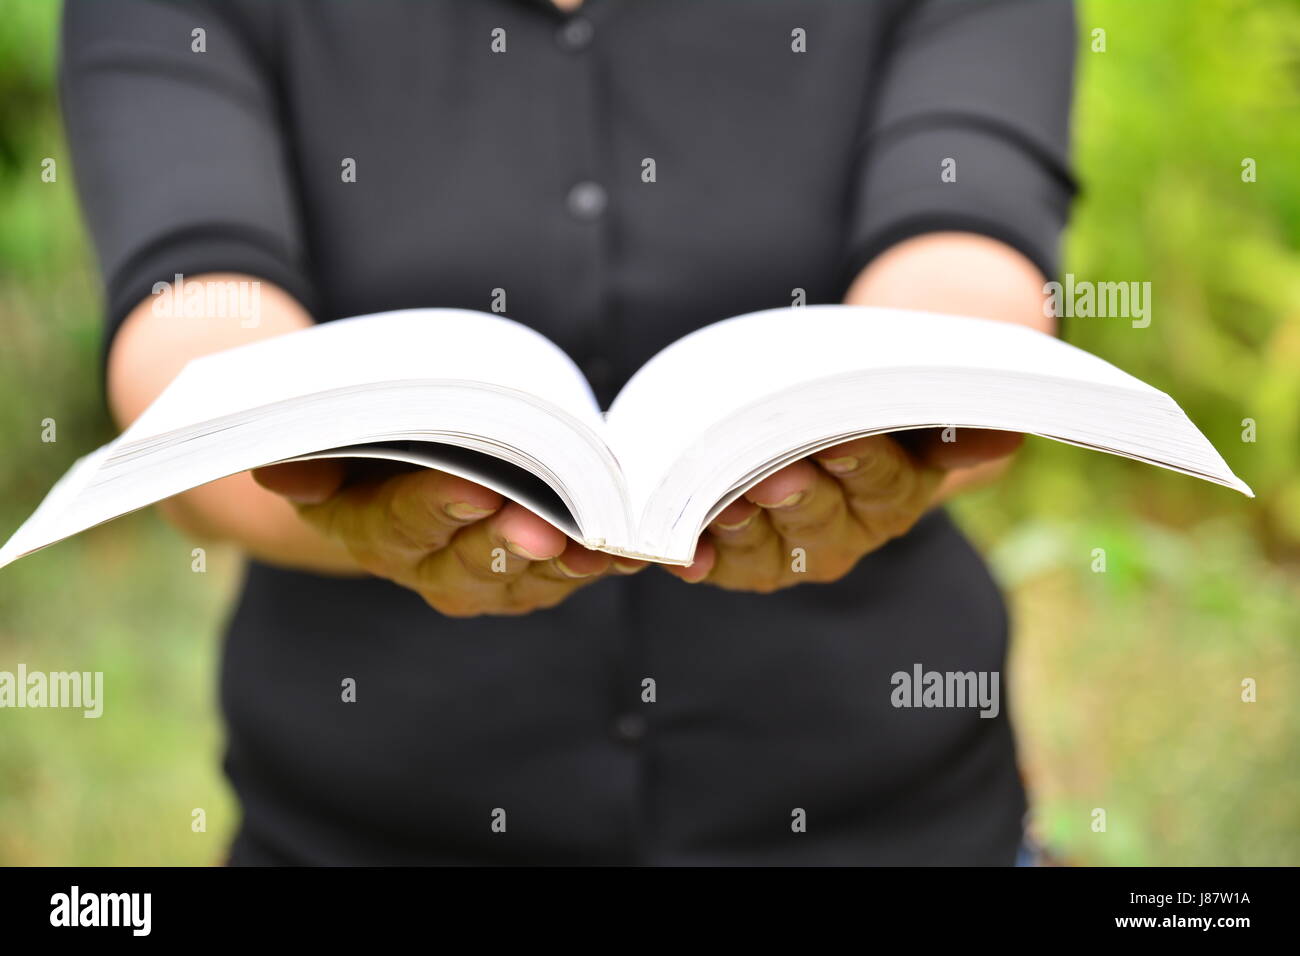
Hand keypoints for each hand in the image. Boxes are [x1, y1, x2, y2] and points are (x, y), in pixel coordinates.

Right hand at [253, 461, 644, 615]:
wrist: (392, 472)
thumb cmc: (361, 442)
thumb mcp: (322, 441)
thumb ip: (303, 454)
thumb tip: (281, 473)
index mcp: (370, 530)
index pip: (402, 523)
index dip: (438, 506)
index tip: (476, 488)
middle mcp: (428, 567)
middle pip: (471, 564)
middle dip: (508, 545)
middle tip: (543, 529)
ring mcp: (484, 579)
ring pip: (527, 580)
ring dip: (564, 564)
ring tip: (597, 545)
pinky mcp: (531, 575)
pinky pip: (567, 576)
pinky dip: (601, 563)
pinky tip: (632, 548)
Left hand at [663, 429, 1022, 591]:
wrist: (817, 434)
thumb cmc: (861, 410)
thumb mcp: (907, 409)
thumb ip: (945, 420)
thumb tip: (1006, 437)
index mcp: (893, 496)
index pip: (881, 478)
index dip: (860, 460)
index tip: (840, 439)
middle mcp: (841, 535)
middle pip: (817, 516)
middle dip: (794, 496)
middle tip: (771, 476)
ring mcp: (787, 553)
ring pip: (764, 545)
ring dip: (740, 527)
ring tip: (721, 505)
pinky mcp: (736, 561)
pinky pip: (715, 564)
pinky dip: (697, 559)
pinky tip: (680, 554)